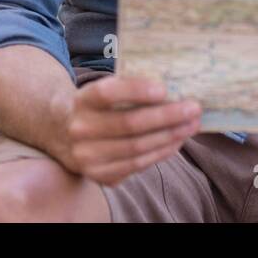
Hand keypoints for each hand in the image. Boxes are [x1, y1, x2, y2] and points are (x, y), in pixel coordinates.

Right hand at [52, 75, 201, 186]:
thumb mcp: (105, 90)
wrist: (63, 133)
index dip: (135, 90)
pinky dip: (160, 153)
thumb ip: (131, 87)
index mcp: (82, 100)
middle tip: (194, 108)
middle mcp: (80, 129)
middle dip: (167, 116)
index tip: (164, 89)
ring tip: (192, 125)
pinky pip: (136, 165)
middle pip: (129, 124)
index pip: (107, 93)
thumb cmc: (99, 106)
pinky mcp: (98, 174)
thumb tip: (176, 83)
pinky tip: (177, 141)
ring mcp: (86, 156)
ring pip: (136, 148)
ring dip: (170, 136)